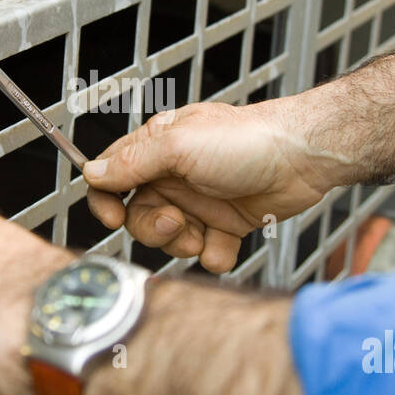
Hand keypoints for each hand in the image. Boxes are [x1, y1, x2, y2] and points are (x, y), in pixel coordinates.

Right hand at [83, 98, 337, 273]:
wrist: (302, 159)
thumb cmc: (246, 140)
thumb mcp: (179, 146)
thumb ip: (132, 162)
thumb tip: (92, 173)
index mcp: (158, 149)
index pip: (112, 176)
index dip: (106, 200)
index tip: (112, 218)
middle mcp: (175, 175)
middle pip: (140, 215)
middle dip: (154, 228)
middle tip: (178, 223)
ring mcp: (201, 201)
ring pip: (171, 238)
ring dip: (183, 243)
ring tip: (205, 234)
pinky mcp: (226, 223)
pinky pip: (206, 251)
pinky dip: (214, 254)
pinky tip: (226, 244)